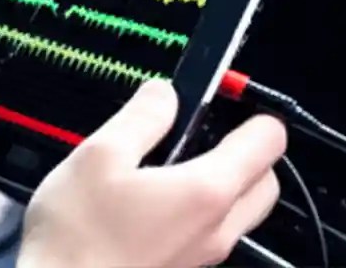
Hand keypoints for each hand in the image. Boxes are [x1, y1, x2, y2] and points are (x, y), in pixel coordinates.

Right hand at [17, 80, 286, 267]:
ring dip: (221, 185)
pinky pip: (209, 235)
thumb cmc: (78, 234)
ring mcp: (202, 256)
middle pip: (264, 183)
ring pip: (239, 213)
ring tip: (167, 169)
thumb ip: (141, 118)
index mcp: (205, 190)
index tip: (223, 104)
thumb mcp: (99, 155)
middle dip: (247, 153)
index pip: (267, 142)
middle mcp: (216, 228)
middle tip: (200, 136)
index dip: (251, 115)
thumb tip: (164, 94)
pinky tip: (148, 204)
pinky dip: (196, 212)